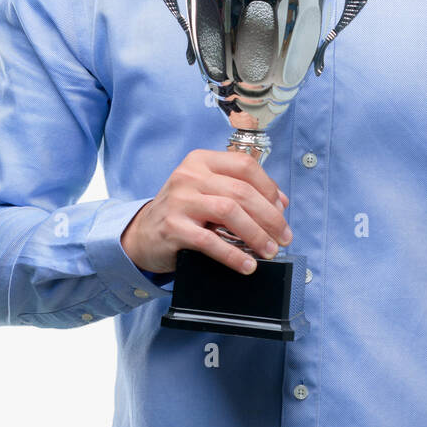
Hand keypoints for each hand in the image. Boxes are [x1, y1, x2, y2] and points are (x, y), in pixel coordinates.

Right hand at [121, 149, 291, 275]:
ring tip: (270, 250)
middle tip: (283, 237)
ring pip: (229, 212)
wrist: (142, 234)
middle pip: (241, 192)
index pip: (245, 166)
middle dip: (269, 217)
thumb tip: (280, 202)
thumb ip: (240, 190)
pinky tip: (247, 264)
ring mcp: (179, 200)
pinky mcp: (172, 227)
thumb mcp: (208, 191)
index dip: (269, 188)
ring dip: (256, 235)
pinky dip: (234, 255)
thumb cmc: (183, 212)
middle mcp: (190, 176)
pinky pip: (210, 242)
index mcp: (202, 161)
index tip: (281, 209)